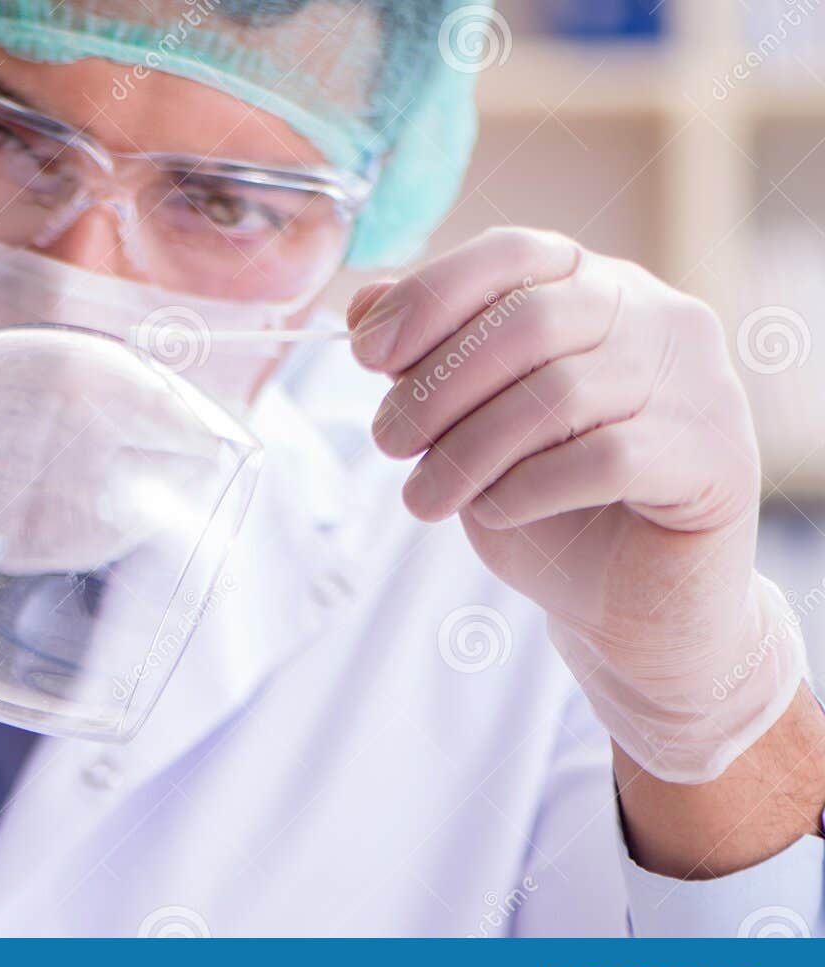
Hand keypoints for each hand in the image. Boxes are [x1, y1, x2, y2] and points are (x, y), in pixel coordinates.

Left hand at [349, 228, 797, 782]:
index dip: (430, 295)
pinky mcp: (714, 457)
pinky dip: (527, 489)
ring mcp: (698, 383)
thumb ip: (428, 356)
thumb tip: (364, 305)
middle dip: (437, 386)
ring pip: (561, 394)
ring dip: (467, 451)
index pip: (512, 253)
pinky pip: (604, 459)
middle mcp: (658, 316)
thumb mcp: (469, 420)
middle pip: (530, 321)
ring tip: (422, 498)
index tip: (367, 355)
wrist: (634, 601)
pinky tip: (494, 513)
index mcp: (597, 285)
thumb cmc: (547, 497)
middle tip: (387, 441)